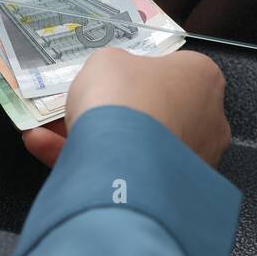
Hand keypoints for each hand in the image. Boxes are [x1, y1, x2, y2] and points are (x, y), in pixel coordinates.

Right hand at [22, 50, 230, 168]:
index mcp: (202, 78)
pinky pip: (129, 173)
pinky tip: (47, 150)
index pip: (176, 70)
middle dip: (116, 112)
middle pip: (156, 111)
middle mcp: (209, 119)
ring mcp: (194, 160)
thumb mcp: (106, 61)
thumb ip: (114, 66)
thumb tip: (114, 78)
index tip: (112, 80)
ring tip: (49, 133)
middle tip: (81, 109)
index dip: (140, 73)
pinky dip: (90, 163)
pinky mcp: (173, 194)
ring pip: (137, 147)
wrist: (120, 161)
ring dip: (95, 139)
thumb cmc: (123, 97)